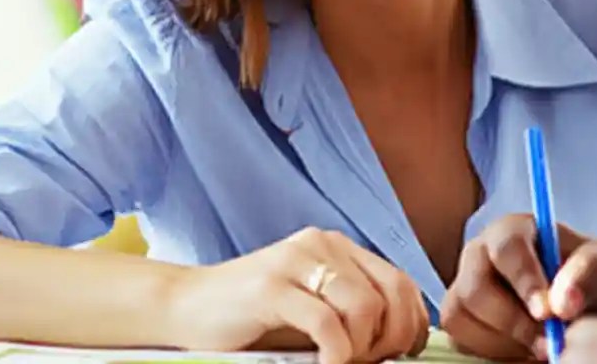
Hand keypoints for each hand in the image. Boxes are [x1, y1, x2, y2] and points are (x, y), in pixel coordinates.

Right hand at [164, 227, 428, 363]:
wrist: (184, 307)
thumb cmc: (252, 318)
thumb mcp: (313, 311)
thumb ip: (351, 314)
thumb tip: (399, 341)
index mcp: (336, 247)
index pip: (399, 280)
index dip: (412, 322)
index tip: (403, 353)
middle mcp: (321, 245)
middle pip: (390, 293)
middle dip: (391, 338)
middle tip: (369, 363)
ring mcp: (295, 262)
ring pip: (363, 306)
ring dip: (363, 347)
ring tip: (342, 363)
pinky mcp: (271, 286)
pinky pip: (326, 323)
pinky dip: (336, 353)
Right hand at [442, 215, 596, 360]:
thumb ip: (588, 273)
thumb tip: (560, 303)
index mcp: (513, 230)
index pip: (506, 248)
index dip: (524, 280)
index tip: (547, 313)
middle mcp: (481, 255)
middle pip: (474, 288)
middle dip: (512, 322)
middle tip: (549, 344)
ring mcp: (466, 288)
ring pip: (461, 316)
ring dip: (502, 341)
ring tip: (543, 344)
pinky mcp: (463, 320)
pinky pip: (461, 340)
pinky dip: (494, 352)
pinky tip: (525, 350)